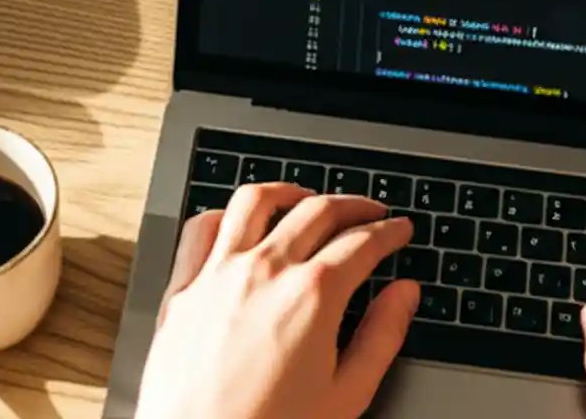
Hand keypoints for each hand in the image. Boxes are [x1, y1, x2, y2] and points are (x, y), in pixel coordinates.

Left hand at [135, 183, 419, 418]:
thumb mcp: (347, 394)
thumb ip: (382, 336)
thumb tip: (404, 295)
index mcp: (313, 294)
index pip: (363, 241)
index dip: (389, 231)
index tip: (399, 229)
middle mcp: (266, 270)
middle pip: (319, 210)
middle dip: (354, 205)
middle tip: (371, 212)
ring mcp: (218, 274)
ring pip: (257, 201)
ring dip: (290, 192)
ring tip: (307, 199)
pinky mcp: (181, 290)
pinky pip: (201, 229)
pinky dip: (225, 215)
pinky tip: (239, 222)